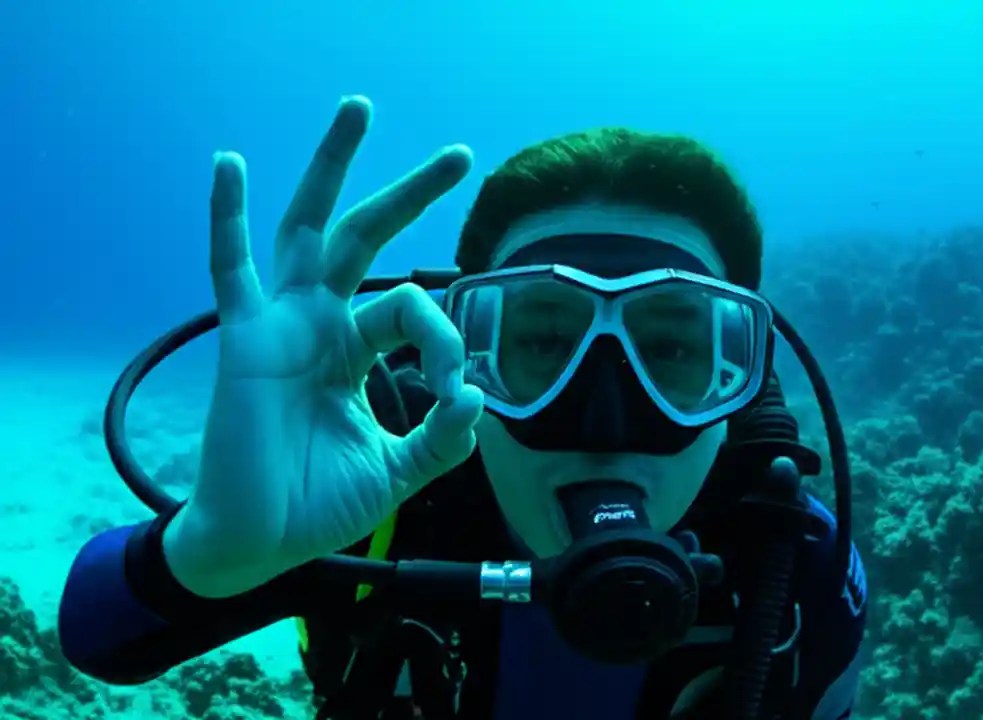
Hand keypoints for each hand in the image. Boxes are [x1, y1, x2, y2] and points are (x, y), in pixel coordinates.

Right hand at [163, 96, 484, 597]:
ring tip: (359, 109)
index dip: (445, 341)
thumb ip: (441, 437)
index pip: (414, 311)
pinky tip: (230, 164)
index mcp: (354, 349)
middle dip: (412, 192)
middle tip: (460, 153)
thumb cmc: (319, 503)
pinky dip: (228, 217)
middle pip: (367, 237)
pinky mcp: (244, 341)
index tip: (457, 395)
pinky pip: (229, 269)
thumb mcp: (399, 468)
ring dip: (334, 167)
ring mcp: (281, 325)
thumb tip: (477, 396)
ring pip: (309, 228)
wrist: (261, 543)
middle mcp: (320, 324)